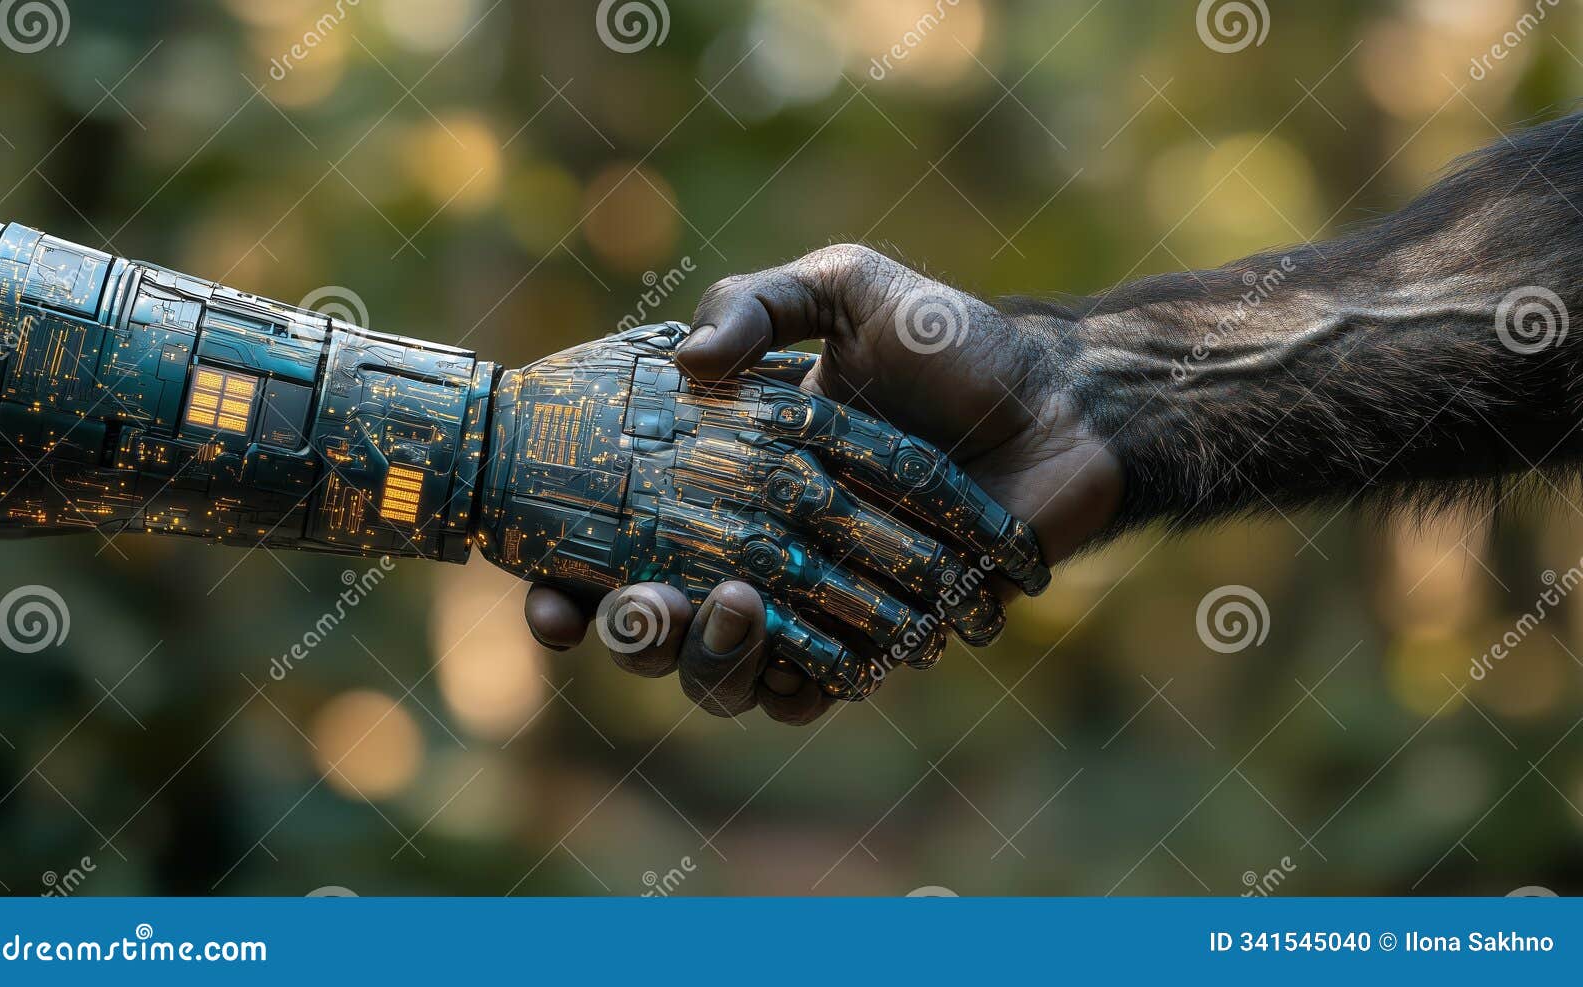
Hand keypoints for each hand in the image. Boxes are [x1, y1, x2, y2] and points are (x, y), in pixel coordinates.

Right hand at [525, 245, 1122, 722]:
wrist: (1064, 405)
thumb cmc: (953, 341)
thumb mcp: (848, 290)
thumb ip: (763, 305)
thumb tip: (684, 357)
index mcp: (731, 477)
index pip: (624, 536)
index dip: (565, 571)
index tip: (534, 581)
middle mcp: (759, 550)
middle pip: (662, 623)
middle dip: (631, 631)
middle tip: (634, 604)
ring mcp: (816, 604)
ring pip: (727, 672)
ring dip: (706, 660)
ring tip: (719, 606)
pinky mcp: (876, 641)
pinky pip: (815, 689)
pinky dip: (796, 680)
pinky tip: (790, 650)